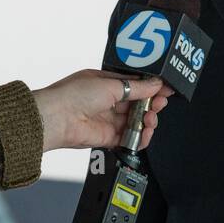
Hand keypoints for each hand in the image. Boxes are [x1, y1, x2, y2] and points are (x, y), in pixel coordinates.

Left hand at [33, 69, 171, 152]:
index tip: (166, 90)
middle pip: (138, 104)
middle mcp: (108, 101)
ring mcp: (108, 120)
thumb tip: (156, 84)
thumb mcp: (110, 84)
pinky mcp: (108, 137)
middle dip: (152, 104)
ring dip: (148, 121)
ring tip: (150, 119)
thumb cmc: (74, 94)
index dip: (151, 88)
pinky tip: (145, 133)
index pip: (135, 85)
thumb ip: (136, 87)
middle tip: (160, 104)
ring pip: (136, 122)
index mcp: (107, 83)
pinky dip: (140, 138)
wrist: (57, 118)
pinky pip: (130, 139)